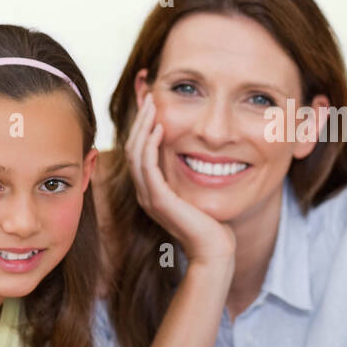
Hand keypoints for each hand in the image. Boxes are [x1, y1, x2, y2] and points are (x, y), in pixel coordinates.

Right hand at [126, 92, 236, 266]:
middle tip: (149, 96)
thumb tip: (198, 152)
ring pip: (136, 153)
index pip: (139, 152)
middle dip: (140, 121)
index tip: (152, 105)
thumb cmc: (212, 223)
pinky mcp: (158, 200)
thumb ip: (191, 175)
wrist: (214, 250)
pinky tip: (158, 128)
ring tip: (152, 105)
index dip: (142, 127)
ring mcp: (149, 197)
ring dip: (143, 127)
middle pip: (132, 148)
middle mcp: (145, 193)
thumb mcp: (198, 191)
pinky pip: (147, 166)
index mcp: (151, 190)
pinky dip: (150, 144)